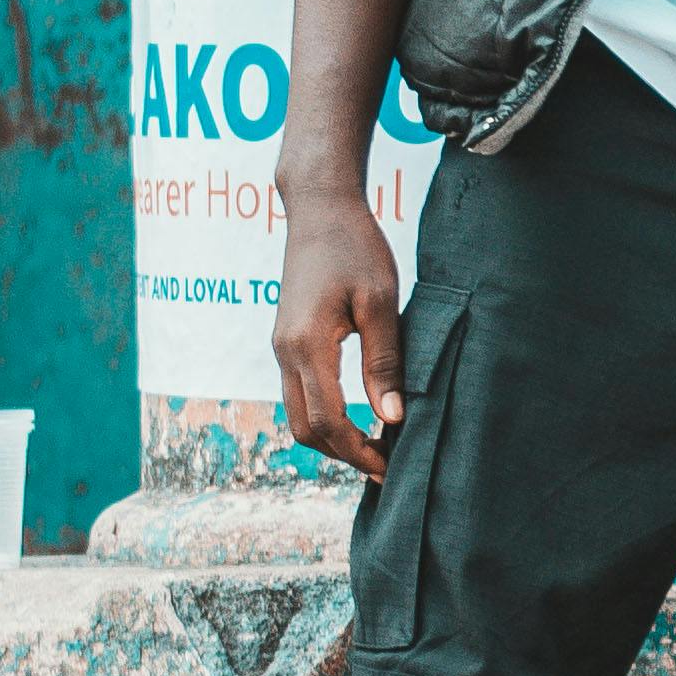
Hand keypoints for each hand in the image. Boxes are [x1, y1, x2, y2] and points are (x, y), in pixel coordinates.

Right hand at [272, 186, 407, 475]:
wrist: (319, 208)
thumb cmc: (355, 247)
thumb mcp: (381, 302)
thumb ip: (384, 362)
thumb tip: (393, 417)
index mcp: (307, 346)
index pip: (327, 421)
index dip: (358, 451)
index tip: (390, 466)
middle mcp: (285, 352)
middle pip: (305, 429)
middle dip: (343, 455)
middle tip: (386, 467)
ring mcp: (282, 347)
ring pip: (297, 415)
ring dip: (332, 439)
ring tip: (376, 446)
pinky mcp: (288, 340)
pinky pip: (299, 393)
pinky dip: (325, 415)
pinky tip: (359, 415)